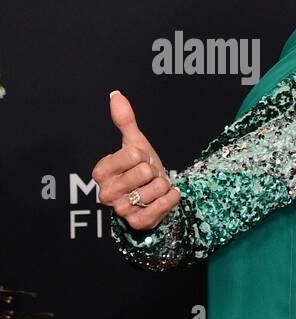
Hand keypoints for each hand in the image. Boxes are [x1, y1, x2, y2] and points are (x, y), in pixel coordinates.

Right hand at [92, 91, 179, 230]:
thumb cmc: (141, 169)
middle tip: (149, 177)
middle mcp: (106, 193)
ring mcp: (121, 211)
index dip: (142, 155)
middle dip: (153, 171)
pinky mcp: (138, 223)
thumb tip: (116, 95)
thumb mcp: (134, 144)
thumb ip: (125, 121)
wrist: (154, 196)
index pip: (130, 155)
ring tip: (155, 188)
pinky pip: (162, 206)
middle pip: (143, 172)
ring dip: (163, 185)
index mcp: (101, 172)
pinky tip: (166, 197)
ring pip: (155, 188)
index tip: (139, 161)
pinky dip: (171, 199)